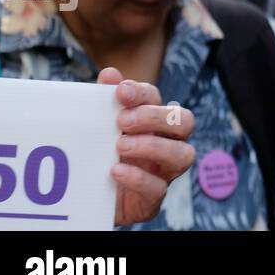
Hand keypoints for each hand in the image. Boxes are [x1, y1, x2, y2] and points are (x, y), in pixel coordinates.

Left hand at [99, 67, 195, 226]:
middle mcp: (168, 143)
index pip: (159, 99)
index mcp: (154, 123)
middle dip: (155, 117)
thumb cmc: (102, 157)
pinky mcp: (153, 198)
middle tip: (123, 121)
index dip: (143, 93)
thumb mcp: (100, 129)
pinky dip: (138, 178)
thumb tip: (109, 74)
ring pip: (184, 154)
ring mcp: (164, 171)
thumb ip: (106, 102)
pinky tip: (115, 171)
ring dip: (153, 146)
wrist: (90, 200)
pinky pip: (159, 188)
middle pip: (184, 122)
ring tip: (121, 146)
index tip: (121, 91)